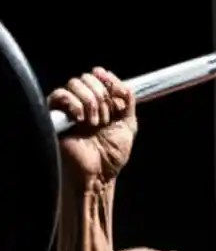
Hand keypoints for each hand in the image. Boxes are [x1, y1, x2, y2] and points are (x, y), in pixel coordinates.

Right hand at [50, 68, 137, 183]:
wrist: (97, 173)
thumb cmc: (110, 155)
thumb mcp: (127, 125)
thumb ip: (128, 102)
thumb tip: (120, 83)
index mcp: (100, 103)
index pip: (100, 77)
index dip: (109, 80)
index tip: (116, 92)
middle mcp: (83, 103)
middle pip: (88, 77)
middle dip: (102, 96)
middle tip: (105, 119)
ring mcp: (67, 108)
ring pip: (75, 83)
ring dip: (91, 103)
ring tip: (94, 124)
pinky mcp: (53, 114)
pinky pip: (60, 94)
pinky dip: (74, 104)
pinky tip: (80, 120)